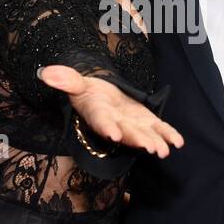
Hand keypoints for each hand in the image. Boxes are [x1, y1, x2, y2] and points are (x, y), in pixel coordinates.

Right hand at [38, 65, 184, 157]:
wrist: (103, 98)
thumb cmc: (88, 93)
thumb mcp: (77, 83)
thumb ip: (66, 80)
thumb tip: (45, 73)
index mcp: (97, 113)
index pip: (101, 121)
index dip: (106, 127)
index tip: (113, 134)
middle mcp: (115, 124)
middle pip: (126, 133)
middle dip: (138, 140)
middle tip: (150, 148)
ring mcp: (132, 125)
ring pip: (144, 135)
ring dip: (155, 143)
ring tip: (164, 150)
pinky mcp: (146, 122)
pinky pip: (159, 130)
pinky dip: (168, 135)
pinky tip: (178, 142)